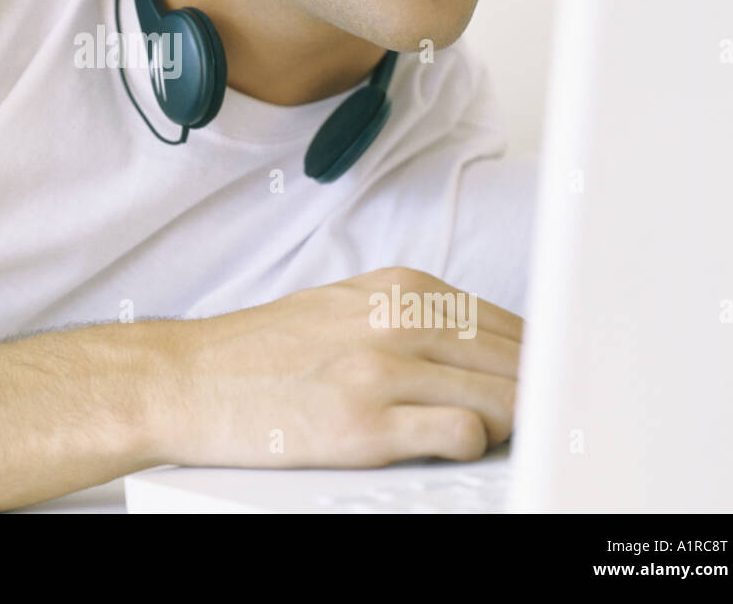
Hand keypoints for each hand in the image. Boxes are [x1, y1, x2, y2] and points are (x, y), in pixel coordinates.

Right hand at [160, 266, 521, 467]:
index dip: (534, 361)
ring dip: (509, 422)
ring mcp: (381, 369)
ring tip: (490, 436)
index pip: (506, 323)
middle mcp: (395, 319)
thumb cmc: (264, 351)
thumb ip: (416, 320)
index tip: (543, 386)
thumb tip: (490, 351)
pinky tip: (446, 445)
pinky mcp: (363, 423)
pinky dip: (470, 445)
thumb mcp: (346, 308)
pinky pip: (461, 435)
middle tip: (535, 419)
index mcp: (398, 287)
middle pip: (514, 358)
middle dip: (533, 393)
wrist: (188, 379)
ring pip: (501, 396)